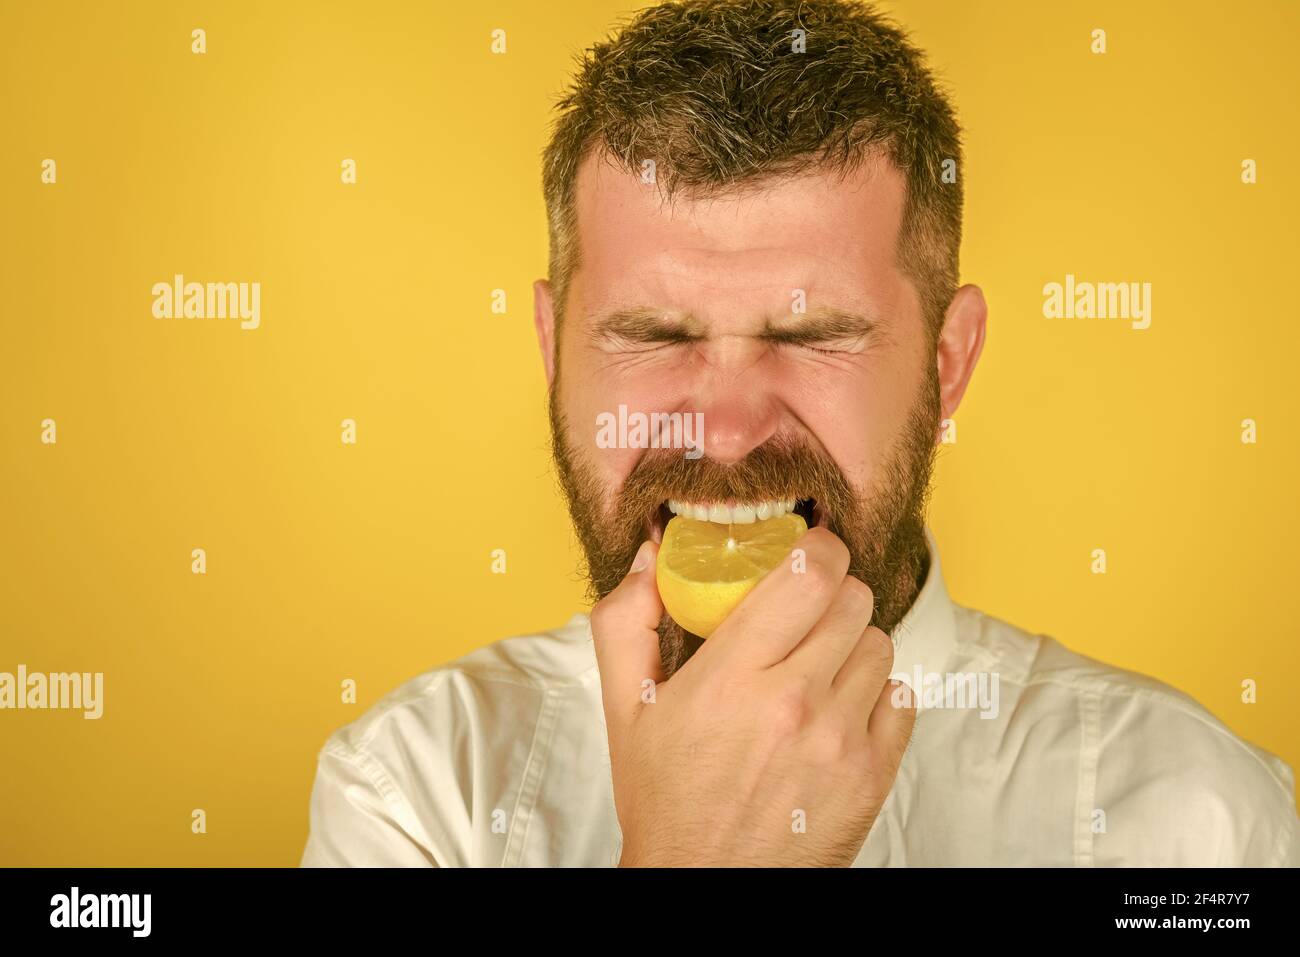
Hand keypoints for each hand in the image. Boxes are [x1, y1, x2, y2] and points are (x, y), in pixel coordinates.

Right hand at [590, 527, 915, 866]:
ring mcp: (839, 741)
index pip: (809, 576)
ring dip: (853, 645)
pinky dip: (876, 695)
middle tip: (809, 611)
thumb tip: (648, 560)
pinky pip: (902, 699)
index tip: (811, 548)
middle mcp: (793, 702)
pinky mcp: (872, 776)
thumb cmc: (665, 798)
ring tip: (818, 669)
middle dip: (833, 594)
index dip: (819, 548)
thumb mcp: (625, 709)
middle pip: (854, 601)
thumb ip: (625, 623)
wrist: (704, 885)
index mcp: (731, 676)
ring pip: (880, 646)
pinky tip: (839, 710)